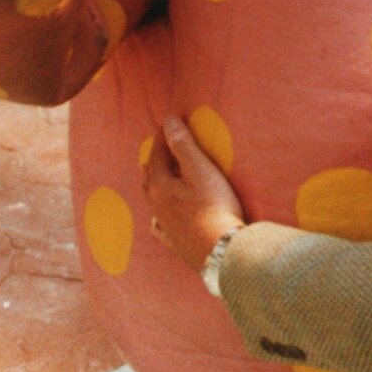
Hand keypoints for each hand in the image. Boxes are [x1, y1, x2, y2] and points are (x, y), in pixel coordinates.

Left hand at [143, 117, 246, 272]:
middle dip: (155, 159)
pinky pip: (158, 226)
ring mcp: (163, 225)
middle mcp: (156, 205)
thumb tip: (168, 120)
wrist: (221, 250)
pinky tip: (155, 222)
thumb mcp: (200, 170)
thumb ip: (183, 144)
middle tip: (159, 147)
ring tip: (150, 175)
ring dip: (152, 184)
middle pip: (151, 176)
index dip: (163, 137)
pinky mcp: (173, 242)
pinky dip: (156, 218)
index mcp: (160, 185)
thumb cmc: (214, 205)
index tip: (167, 124)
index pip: (157, 154)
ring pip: (151, 200)